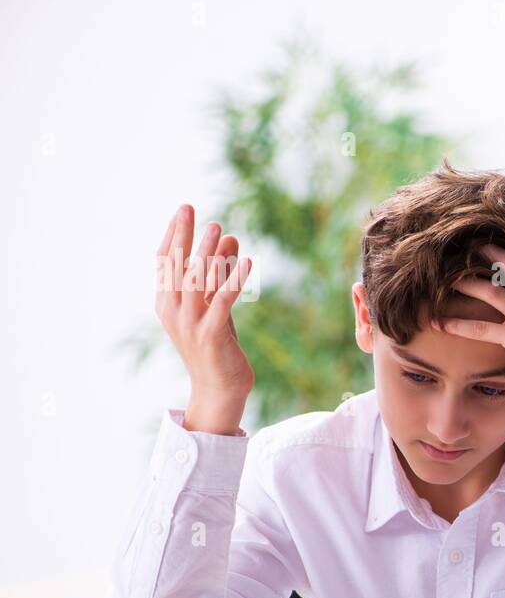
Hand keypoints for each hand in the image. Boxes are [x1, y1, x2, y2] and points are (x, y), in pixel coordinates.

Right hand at [154, 205, 254, 434]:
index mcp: (166, 304)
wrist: (219, 389)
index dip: (172, 235)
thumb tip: (230, 237)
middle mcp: (173, 312)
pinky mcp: (212, 335)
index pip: (164, 263)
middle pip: (175, 267)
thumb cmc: (218, 346)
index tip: (182, 211)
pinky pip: (223, 301)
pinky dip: (234, 279)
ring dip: (207, 252)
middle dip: (182, 235)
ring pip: (196, 281)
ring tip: (218, 228)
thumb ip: (220, 274)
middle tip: (189, 208)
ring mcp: (190, 324)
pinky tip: (247, 261)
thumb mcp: (216, 306)